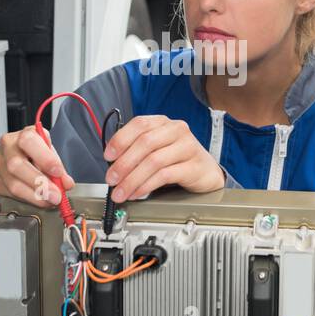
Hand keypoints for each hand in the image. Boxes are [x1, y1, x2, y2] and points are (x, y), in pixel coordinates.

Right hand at [0, 127, 75, 207]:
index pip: (29, 142)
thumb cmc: (31, 151)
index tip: (58, 172)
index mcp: (22, 136)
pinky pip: (11, 194)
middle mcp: (7, 148)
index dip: (45, 158)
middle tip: (56, 195)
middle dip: (40, 183)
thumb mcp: (48, 152)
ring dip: (35, 196)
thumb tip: (66, 183)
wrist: (10, 155)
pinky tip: (40, 200)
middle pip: (17, 165)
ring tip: (50, 200)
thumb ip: (58, 166)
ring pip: (13, 183)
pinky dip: (29, 199)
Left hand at [103, 115, 225, 201]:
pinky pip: (165, 175)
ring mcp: (188, 147)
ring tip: (122, 191)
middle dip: (124, 163)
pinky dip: (146, 186)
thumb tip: (112, 163)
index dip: (121, 139)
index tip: (108, 156)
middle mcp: (176, 130)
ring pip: (154, 161)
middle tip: (111, 179)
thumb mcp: (156, 149)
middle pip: (145, 143)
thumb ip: (136, 150)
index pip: (139, 124)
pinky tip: (137, 193)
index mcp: (163, 122)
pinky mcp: (194, 166)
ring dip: (132, 179)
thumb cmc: (177, 159)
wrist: (206, 172)